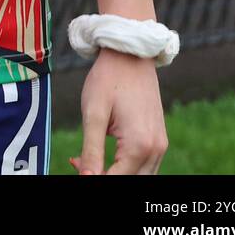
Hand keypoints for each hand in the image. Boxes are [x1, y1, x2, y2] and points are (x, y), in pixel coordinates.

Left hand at [70, 47, 167, 174]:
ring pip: (140, 177)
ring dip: (116, 173)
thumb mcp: (94, 113)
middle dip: (103, 176)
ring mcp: (160, 144)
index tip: (74, 164)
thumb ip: (91, 150)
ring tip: (89, 157)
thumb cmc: (109, 78)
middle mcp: (155, 149)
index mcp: (139, 145)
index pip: (115, 180)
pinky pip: (145, 165)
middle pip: (131, 181)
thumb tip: (86, 179)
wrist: (130, 52)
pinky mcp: (159, 138)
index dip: (93, 178)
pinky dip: (127, 166)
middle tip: (78, 160)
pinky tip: (107, 153)